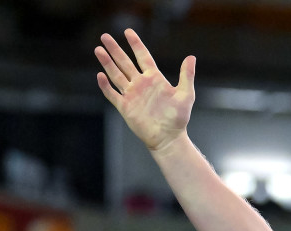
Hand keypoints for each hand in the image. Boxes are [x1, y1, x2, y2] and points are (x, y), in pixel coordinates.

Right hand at [95, 29, 195, 152]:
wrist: (168, 137)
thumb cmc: (178, 118)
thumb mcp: (185, 95)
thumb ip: (186, 76)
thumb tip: (191, 57)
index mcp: (154, 79)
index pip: (143, 57)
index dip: (136, 44)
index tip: (128, 32)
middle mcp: (141, 84)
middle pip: (125, 62)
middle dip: (115, 50)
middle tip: (105, 36)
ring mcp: (132, 95)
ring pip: (116, 75)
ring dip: (107, 63)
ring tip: (98, 49)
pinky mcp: (125, 107)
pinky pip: (112, 94)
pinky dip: (105, 85)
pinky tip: (100, 75)